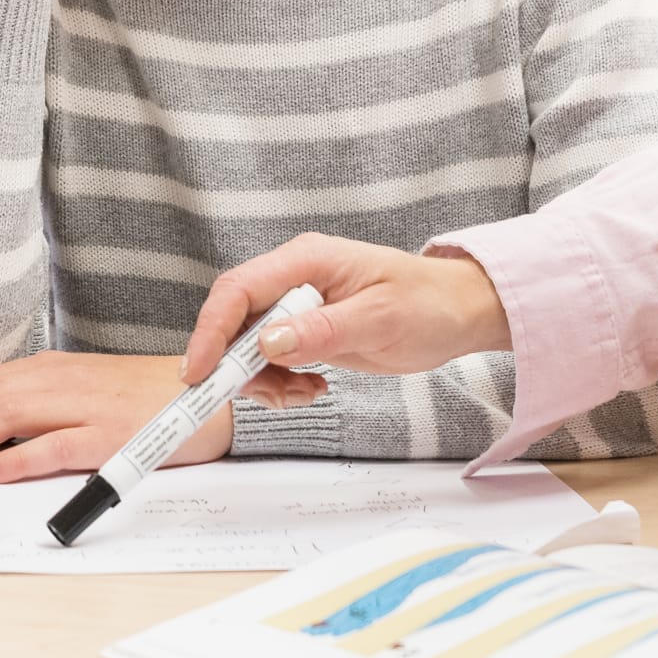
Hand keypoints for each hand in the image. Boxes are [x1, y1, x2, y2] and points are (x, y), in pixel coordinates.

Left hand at [0, 353, 230, 484]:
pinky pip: (51, 447)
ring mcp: (83, 406)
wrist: (206, 395)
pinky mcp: (107, 436)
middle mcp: (60, 380)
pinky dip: (14, 460)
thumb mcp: (83, 387)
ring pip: (6, 416)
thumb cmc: (143, 395)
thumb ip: (40, 402)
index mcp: (51, 368)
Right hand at [182, 234, 512, 406]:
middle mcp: (293, 278)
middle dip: (237, 365)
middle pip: (235, 319)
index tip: (201, 373)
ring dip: (262, 380)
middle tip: (265, 396)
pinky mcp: (305, 330)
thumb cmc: (427, 303)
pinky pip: (270, 360)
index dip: (212, 331)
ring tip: (302, 394)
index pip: (240, 290)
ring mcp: (297, 305)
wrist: (456, 313)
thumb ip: (322, 330)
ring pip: (249, 346)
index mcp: (306, 260)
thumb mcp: (378, 319)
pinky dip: (280, 383)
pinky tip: (312, 389)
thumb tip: (268, 341)